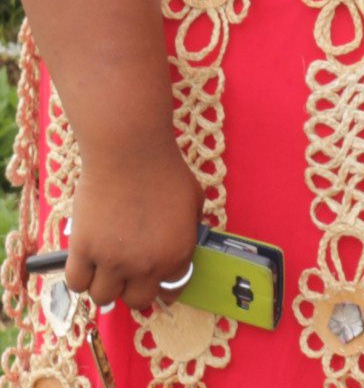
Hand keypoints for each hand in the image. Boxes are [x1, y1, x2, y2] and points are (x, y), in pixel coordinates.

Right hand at [64, 139, 202, 310]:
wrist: (130, 154)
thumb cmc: (165, 172)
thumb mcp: (194, 203)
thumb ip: (188, 231)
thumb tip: (178, 245)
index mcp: (178, 254)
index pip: (171, 290)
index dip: (161, 286)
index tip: (153, 281)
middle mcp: (146, 265)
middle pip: (136, 301)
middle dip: (133, 291)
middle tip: (127, 276)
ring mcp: (113, 261)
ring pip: (103, 297)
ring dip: (105, 286)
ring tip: (105, 270)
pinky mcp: (83, 251)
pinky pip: (76, 283)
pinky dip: (80, 278)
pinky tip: (86, 264)